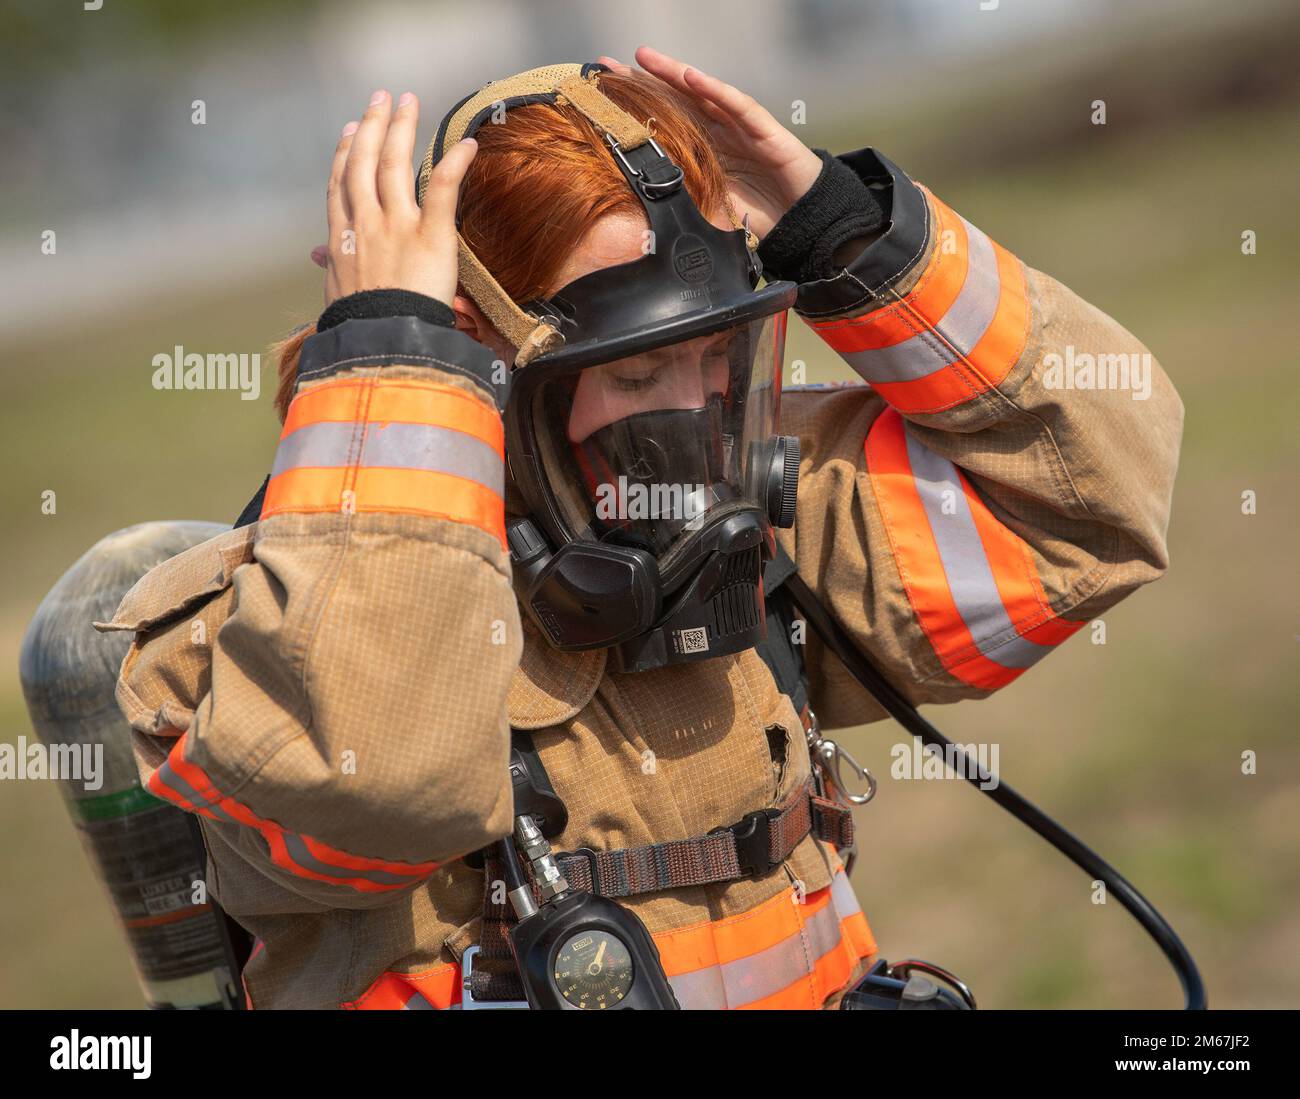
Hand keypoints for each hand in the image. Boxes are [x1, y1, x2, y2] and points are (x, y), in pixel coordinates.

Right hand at [316, 90, 475, 306]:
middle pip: (364, 162)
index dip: (344, 153)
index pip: (340, 185)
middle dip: (371, 126)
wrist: (384, 342)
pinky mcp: (431, 235)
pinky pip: (443, 189)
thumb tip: (320, 256)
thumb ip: (333, 266)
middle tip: (380, 99)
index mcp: (342, 238)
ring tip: (407, 102)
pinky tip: (466, 144)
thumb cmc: (363, 326)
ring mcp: (397, 226)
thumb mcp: (337, 294)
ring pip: (394, 164)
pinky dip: (455, 163)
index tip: (348, 130)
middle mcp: (366, 223)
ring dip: (400, 129)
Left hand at [597, 46, 822, 239]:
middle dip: (642, 81)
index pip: (664, 123)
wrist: (807, 224)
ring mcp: (741, 128)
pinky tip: (692, 77)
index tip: (600, 99)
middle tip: (606, 65)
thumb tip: (641, 213)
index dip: (634, 110)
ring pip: (702, 95)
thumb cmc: (763, 218)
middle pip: (675, 100)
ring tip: (643, 58)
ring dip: (672, 74)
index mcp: (705, 152)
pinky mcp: (765, 132)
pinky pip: (738, 107)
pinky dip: (716, 91)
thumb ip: (685, 202)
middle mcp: (719, 133)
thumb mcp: (712, 212)